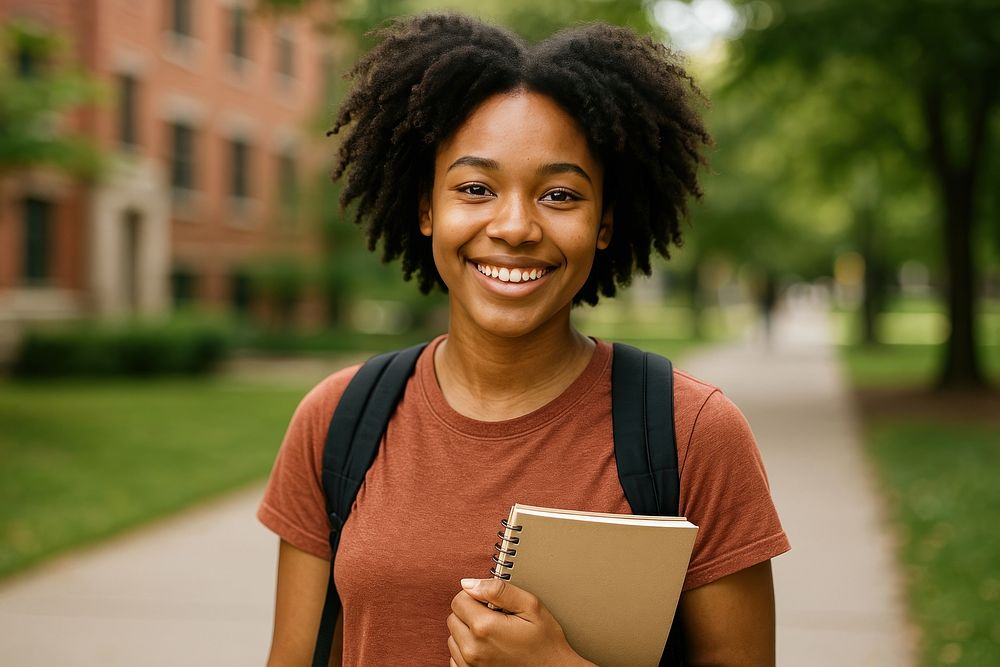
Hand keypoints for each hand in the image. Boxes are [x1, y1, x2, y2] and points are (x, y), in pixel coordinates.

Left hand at [446, 578, 594, 666]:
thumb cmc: (546, 642)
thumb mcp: (530, 606)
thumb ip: (498, 590)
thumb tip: (469, 583)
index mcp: (484, 627)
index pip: (459, 599)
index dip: (476, 596)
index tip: (493, 604)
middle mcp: (472, 649)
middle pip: (454, 617)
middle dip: (470, 613)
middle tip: (496, 618)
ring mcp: (470, 665)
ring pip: (453, 637)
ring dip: (468, 632)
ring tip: (494, 635)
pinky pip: (456, 656)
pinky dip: (467, 650)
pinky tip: (488, 649)